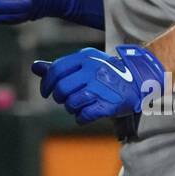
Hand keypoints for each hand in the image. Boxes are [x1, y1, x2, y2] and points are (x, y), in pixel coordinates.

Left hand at [31, 46, 166, 125]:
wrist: (139, 82)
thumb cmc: (105, 74)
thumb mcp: (84, 64)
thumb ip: (60, 67)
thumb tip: (35, 67)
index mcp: (86, 57)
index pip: (56, 70)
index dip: (46, 83)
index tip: (46, 93)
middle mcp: (94, 70)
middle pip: (62, 88)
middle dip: (59, 97)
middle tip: (65, 100)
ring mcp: (102, 87)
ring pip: (72, 103)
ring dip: (71, 108)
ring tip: (78, 106)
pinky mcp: (109, 104)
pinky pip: (85, 115)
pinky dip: (81, 118)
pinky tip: (85, 115)